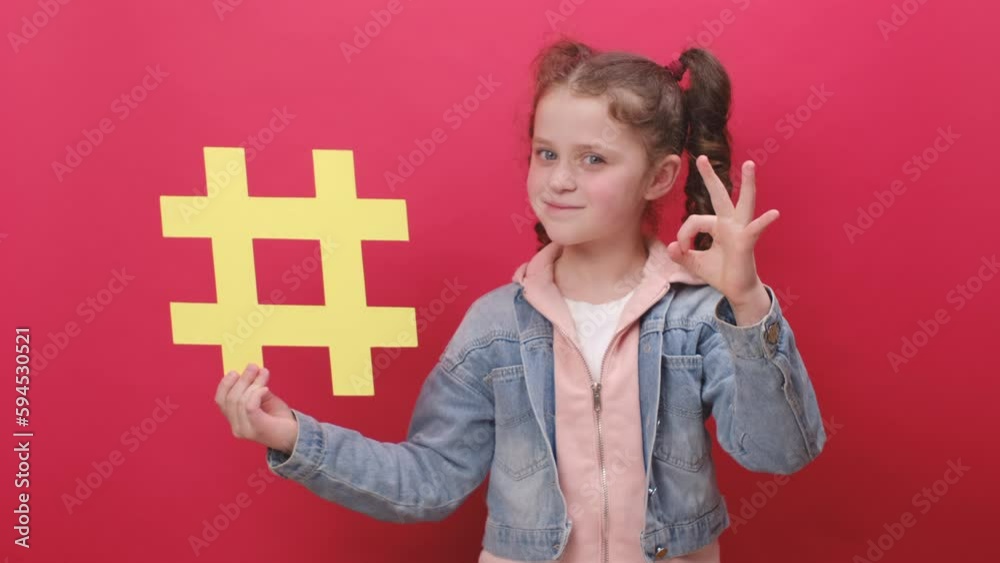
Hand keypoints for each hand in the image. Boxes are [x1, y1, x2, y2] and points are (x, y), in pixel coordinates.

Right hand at [215, 363, 297, 453]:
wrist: (293, 435)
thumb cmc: (278, 417)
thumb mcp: (263, 398)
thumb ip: (255, 387)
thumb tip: (254, 369)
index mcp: (234, 419)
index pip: (220, 400)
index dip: (225, 384)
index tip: (235, 371)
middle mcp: (236, 426)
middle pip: (230, 398)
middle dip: (242, 379)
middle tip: (253, 367)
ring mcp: (245, 429)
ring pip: (240, 400)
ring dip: (253, 383)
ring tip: (264, 374)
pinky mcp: (257, 428)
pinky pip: (250, 406)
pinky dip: (256, 393)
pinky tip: (265, 389)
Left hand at [666, 156, 777, 305]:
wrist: (737, 291)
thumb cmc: (720, 273)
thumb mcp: (695, 263)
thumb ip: (681, 255)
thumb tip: (670, 247)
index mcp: (717, 226)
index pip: (693, 220)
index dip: (683, 234)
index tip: (681, 249)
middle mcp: (730, 224)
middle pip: (720, 196)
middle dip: (710, 177)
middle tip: (701, 158)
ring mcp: (740, 231)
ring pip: (744, 203)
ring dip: (748, 184)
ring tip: (750, 164)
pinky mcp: (746, 243)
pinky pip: (754, 230)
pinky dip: (763, 222)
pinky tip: (774, 214)